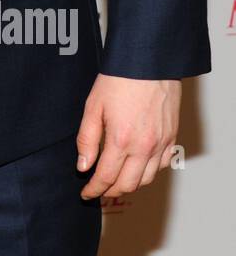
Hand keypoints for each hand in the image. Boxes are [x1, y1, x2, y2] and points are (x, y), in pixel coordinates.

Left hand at [76, 74, 180, 199]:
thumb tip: (83, 166)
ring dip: (129, 184)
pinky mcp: (172, 137)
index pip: (106, 177)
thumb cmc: (119, 80)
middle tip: (98, 189)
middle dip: (110, 190)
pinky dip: (148, 172)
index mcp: (121, 140)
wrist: (148, 62)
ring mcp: (161, 143)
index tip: (87, 193)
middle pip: (128, 184)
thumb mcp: (93, 107)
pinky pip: (162, 165)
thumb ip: (87, 140)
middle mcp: (144, 146)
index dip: (94, 190)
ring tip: (116, 179)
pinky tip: (137, 166)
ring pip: (146, 179)